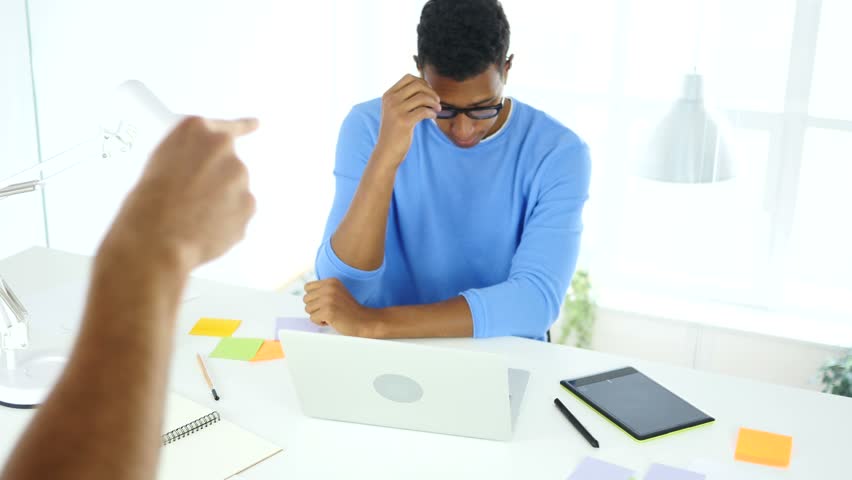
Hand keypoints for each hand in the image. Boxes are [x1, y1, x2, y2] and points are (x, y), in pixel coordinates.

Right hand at [104, 116, 258, 271]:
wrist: (157, 240)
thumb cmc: (147, 204)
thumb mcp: (159, 164)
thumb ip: (190, 158)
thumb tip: (203, 175)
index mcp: (196, 130)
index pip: (225, 125)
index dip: (242, 126)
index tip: (256, 124)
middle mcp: (222, 148)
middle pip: (228, 164)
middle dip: (215, 182)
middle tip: (189, 201)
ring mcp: (239, 176)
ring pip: (234, 190)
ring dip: (220, 202)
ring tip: (192, 218)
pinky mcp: (249, 204)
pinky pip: (240, 212)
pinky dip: (227, 221)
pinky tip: (205, 230)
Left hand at [303, 278, 379, 336]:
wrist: (364, 321)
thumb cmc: (348, 310)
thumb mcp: (337, 293)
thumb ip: (322, 290)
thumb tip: (305, 296)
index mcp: (331, 281)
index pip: (307, 288)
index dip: (314, 298)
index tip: (327, 303)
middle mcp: (329, 287)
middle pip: (306, 299)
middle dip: (315, 308)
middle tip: (329, 310)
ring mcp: (328, 299)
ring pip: (308, 309)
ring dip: (318, 315)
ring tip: (331, 315)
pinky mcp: (328, 311)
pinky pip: (312, 319)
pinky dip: (320, 322)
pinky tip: (332, 321)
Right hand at [374, 74, 440, 164]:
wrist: (386, 151)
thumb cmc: (394, 131)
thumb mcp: (394, 110)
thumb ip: (404, 98)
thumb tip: (426, 87)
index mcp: (388, 95)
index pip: (409, 78)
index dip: (423, 82)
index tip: (429, 92)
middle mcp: (391, 100)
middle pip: (417, 85)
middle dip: (431, 91)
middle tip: (437, 101)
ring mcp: (396, 110)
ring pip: (422, 97)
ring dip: (434, 102)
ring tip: (437, 109)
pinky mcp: (404, 122)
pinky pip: (424, 110)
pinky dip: (432, 112)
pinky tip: (433, 116)